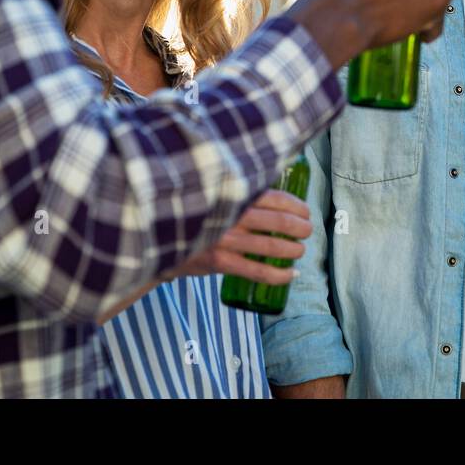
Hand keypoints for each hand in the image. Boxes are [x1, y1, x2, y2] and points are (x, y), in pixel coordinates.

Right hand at [161, 189, 312, 284]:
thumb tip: (268, 190)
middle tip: (307, 231)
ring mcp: (226, 239)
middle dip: (300, 227)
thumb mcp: (212, 196)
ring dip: (293, 250)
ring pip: (272, 246)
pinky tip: (291, 275)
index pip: (275, 197)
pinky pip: (258, 271)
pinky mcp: (221, 262)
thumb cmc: (191, 215)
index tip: (305, 211)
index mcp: (232, 194)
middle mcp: (232, 214)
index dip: (296, 206)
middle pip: (279, 220)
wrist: (157, 238)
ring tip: (300, 251)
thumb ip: (235, 194)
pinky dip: (279, 275)